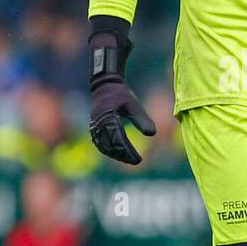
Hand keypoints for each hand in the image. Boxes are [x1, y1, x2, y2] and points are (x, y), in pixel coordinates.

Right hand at [89, 27, 155, 164]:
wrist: (104, 84)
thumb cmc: (121, 94)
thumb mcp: (133, 104)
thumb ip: (142, 119)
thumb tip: (152, 134)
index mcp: (108, 117)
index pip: (119, 139)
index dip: (128, 152)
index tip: (138, 160)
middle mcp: (99, 123)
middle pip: (111, 145)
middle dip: (123, 155)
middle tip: (135, 161)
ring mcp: (94, 125)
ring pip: (104, 146)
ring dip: (115, 154)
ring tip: (128, 160)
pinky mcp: (94, 127)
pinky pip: (99, 142)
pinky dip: (108, 150)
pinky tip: (117, 154)